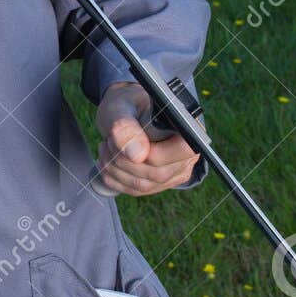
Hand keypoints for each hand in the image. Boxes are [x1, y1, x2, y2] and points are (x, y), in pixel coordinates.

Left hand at [95, 80, 200, 195]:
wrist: (125, 112)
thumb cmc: (126, 105)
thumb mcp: (121, 108)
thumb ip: (128, 128)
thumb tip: (137, 155)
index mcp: (188, 128)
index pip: (182, 151)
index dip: (152, 152)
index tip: (122, 140)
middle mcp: (188, 154)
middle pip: (158, 172)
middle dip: (124, 159)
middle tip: (109, 140)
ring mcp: (175, 172)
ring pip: (144, 185)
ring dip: (116, 169)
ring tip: (106, 147)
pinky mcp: (159, 184)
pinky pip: (135, 190)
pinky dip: (114, 178)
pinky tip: (107, 159)